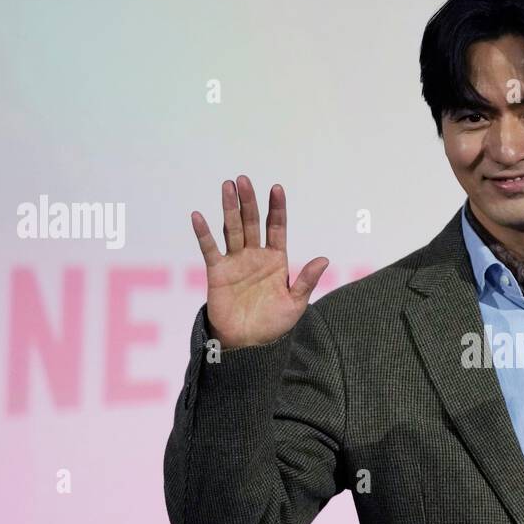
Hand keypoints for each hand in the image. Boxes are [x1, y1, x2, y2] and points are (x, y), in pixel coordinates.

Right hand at [191, 175, 328, 348]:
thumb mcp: (295, 303)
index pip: (277, 227)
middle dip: (249, 201)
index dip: (277, 209)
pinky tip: (198, 216)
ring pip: (232, 229)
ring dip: (229, 208)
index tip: (277, 188)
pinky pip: (210, 249)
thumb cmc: (273, 324)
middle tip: (244, 179)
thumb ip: (307, 281)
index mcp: (276, 260)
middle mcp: (255, 256)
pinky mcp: (217, 272)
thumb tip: (324, 259)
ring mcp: (235, 261)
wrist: (248, 344)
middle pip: (252, 222)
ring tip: (227, 186)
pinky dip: (204, 233)